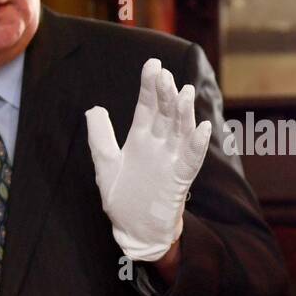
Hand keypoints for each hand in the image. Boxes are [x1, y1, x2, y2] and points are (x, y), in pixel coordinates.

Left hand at [85, 58, 210, 261]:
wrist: (136, 232)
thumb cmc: (122, 200)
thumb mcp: (106, 167)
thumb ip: (101, 139)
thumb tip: (93, 109)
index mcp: (141, 139)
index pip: (147, 106)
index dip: (150, 86)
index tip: (153, 64)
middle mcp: (159, 145)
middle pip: (165, 114)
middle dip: (165, 94)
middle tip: (164, 74)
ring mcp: (171, 160)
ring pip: (181, 131)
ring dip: (183, 113)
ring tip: (184, 92)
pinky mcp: (180, 179)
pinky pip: (191, 159)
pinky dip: (198, 145)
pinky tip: (202, 129)